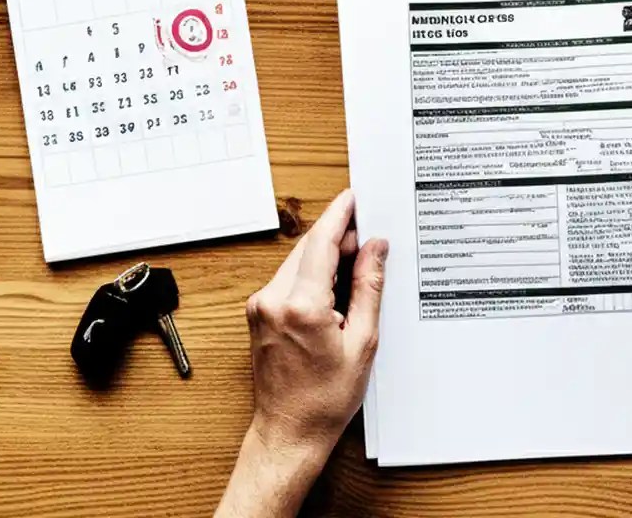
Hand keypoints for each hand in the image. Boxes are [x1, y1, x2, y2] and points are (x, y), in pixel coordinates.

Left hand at [215, 189, 387, 517]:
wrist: (288, 431)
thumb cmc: (325, 399)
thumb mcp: (362, 342)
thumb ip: (368, 288)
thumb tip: (375, 249)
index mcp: (300, 306)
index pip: (321, 242)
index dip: (340, 215)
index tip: (353, 198)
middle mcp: (272, 300)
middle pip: (308, 249)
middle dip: (338, 240)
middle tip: (369, 243)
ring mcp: (259, 307)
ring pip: (298, 263)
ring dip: (325, 260)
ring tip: (355, 275)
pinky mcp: (256, 313)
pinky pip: (287, 281)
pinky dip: (311, 277)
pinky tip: (333, 293)